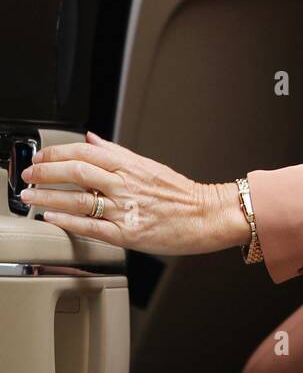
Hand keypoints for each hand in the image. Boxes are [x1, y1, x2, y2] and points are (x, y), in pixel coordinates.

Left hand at [16, 132, 249, 255]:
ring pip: (79, 199)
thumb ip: (115, 152)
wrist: (205, 215)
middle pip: (77, 172)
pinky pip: (91, 226)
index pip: (84, 152)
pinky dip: (68, 220)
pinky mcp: (128, 233)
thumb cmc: (179, 193)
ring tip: (30, 196)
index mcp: (129, 165)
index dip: (56, 153)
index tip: (39, 157)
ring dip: (49, 196)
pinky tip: (52, 217)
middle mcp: (125, 184)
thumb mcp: (147, 164)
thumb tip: (90, 139)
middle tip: (27, 175)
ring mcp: (125, 209)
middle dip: (46, 172)